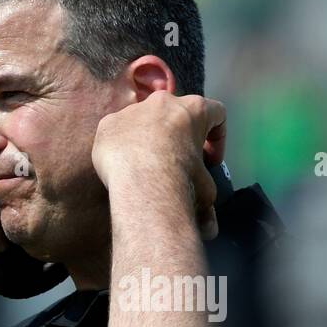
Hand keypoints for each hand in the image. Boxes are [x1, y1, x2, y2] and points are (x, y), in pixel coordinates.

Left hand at [92, 90, 226, 238]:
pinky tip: (125, 168)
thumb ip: (206, 194)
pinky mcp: (108, 123)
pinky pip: (119, 132)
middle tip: (179, 162)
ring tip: (147, 167)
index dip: (217, 139)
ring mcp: (132, 110)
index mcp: (195, 110)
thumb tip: (207, 224)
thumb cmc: (182, 182)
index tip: (211, 161)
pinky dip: (123, 146)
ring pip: (144, 120)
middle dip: (181, 136)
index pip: (217, 114)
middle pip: (177, 113)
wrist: (141, 185)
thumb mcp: (205, 191)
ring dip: (150, 139)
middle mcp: (163, 102)